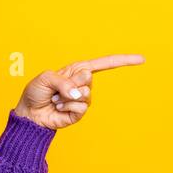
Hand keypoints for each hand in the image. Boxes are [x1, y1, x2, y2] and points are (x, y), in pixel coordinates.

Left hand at [13, 54, 145, 129]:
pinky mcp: (80, 113)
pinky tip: (59, 107)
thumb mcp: (46, 78)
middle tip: (57, 89)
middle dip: (70, 83)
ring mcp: (83, 98)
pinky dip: (67, 107)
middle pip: (88, 78)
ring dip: (66, 97)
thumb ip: (63, 81)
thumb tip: (78, 94)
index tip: (142, 59)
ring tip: (56, 99)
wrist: (30, 113)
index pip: (105, 63)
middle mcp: (83, 83)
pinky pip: (80, 107)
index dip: (124, 61)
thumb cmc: (36, 92)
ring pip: (85, 94)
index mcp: (78, 70)